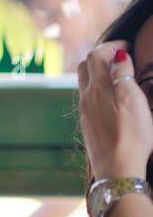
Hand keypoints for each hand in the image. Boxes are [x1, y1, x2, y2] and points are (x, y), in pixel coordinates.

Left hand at [78, 42, 152, 181]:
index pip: (96, 55)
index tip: (127, 46)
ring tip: (117, 76)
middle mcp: (86, 98)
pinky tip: (112, 100)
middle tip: (120, 58)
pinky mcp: (88, 127)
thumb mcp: (133, 99)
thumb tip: (117, 56)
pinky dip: (98, 91)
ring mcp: (85, 114)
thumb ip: (122, 74)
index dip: (111, 46)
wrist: (117, 170)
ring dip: (98, 74)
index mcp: (97, 88)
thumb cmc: (130, 136)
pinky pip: (88, 101)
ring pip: (85, 84)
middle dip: (101, 56)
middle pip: (85, 67)